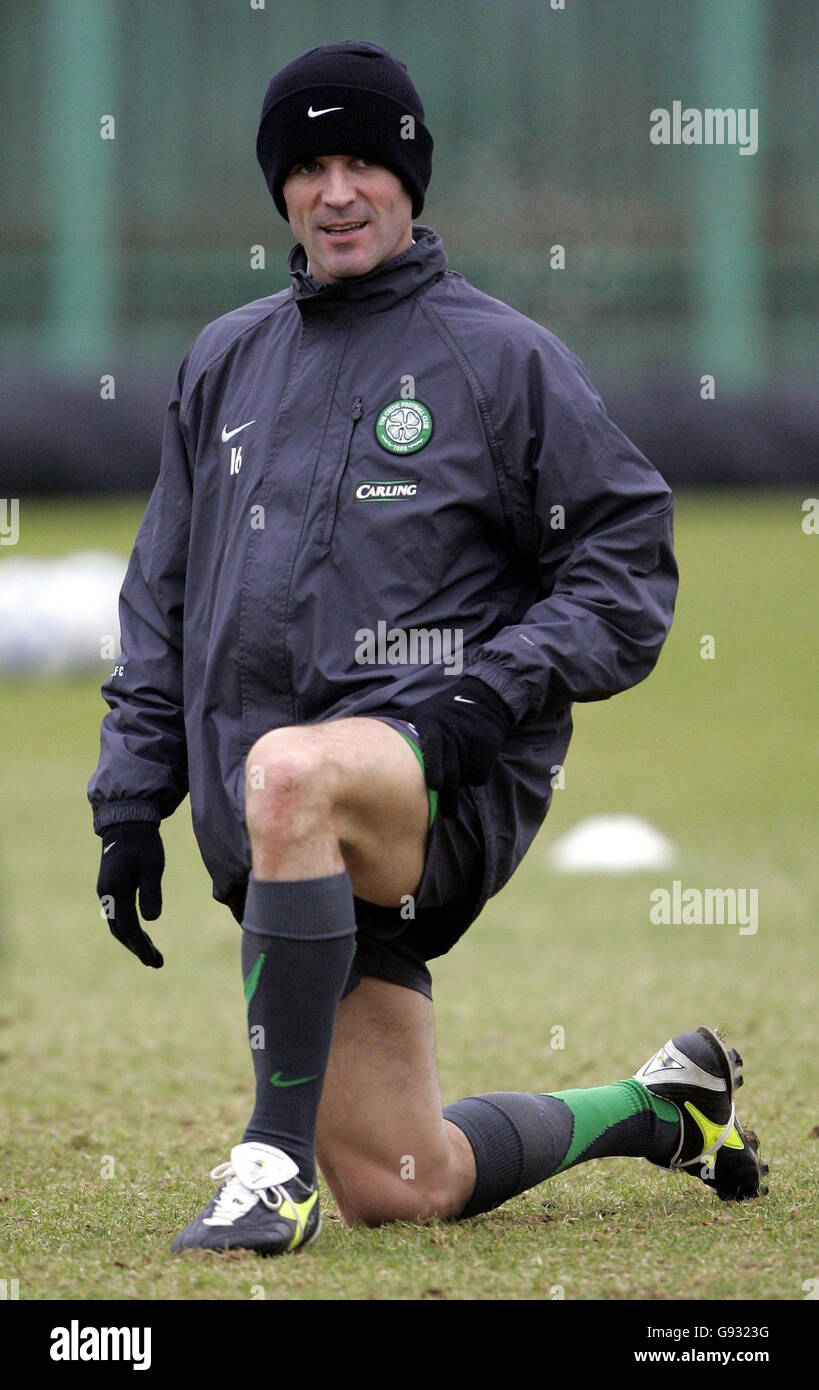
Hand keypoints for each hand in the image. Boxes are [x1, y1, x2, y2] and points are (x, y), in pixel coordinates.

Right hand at [96, 822, 164, 967]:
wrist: (126, 824)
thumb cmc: (143, 843)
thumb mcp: (153, 865)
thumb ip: (151, 891)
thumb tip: (151, 919)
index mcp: (115, 889)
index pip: (127, 927)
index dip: (140, 946)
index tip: (154, 960)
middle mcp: (106, 894)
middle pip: (120, 931)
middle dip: (137, 948)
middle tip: (156, 963)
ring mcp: (106, 892)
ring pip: (117, 925)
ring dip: (134, 941)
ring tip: (152, 955)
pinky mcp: (110, 889)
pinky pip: (118, 916)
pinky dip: (130, 929)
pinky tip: (143, 935)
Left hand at [407, 676, 513, 814]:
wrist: (481, 701)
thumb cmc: (441, 712)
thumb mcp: (418, 712)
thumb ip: (397, 724)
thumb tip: (360, 729)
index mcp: (432, 724)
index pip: (432, 746)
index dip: (433, 767)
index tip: (434, 786)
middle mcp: (452, 733)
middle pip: (451, 772)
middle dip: (448, 796)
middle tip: (447, 814)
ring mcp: (471, 741)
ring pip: (464, 777)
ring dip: (457, 786)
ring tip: (452, 792)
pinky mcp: (487, 749)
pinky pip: (477, 776)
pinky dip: (473, 777)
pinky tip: (468, 766)